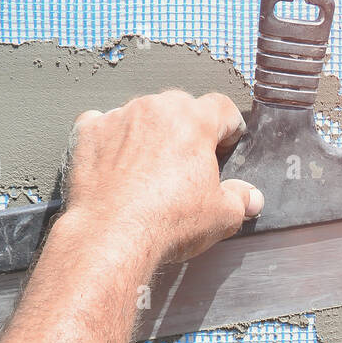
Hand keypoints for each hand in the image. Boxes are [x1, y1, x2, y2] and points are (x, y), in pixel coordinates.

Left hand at [62, 90, 263, 263]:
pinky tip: (115, 166)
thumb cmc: (166, 222)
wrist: (112, 235)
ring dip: (149, 134)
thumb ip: (241, 200)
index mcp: (194, 122)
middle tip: (187, 163)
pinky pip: (103, 126)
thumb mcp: (221, 216)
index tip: (226, 143)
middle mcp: (156, 110)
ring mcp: (120, 117)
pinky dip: (110, 141)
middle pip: (180, 107)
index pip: (221, 107)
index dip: (228, 126)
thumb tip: (251, 198)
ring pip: (141, 115)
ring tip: (149, 170)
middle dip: (187, 130)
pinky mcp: (89, 133)